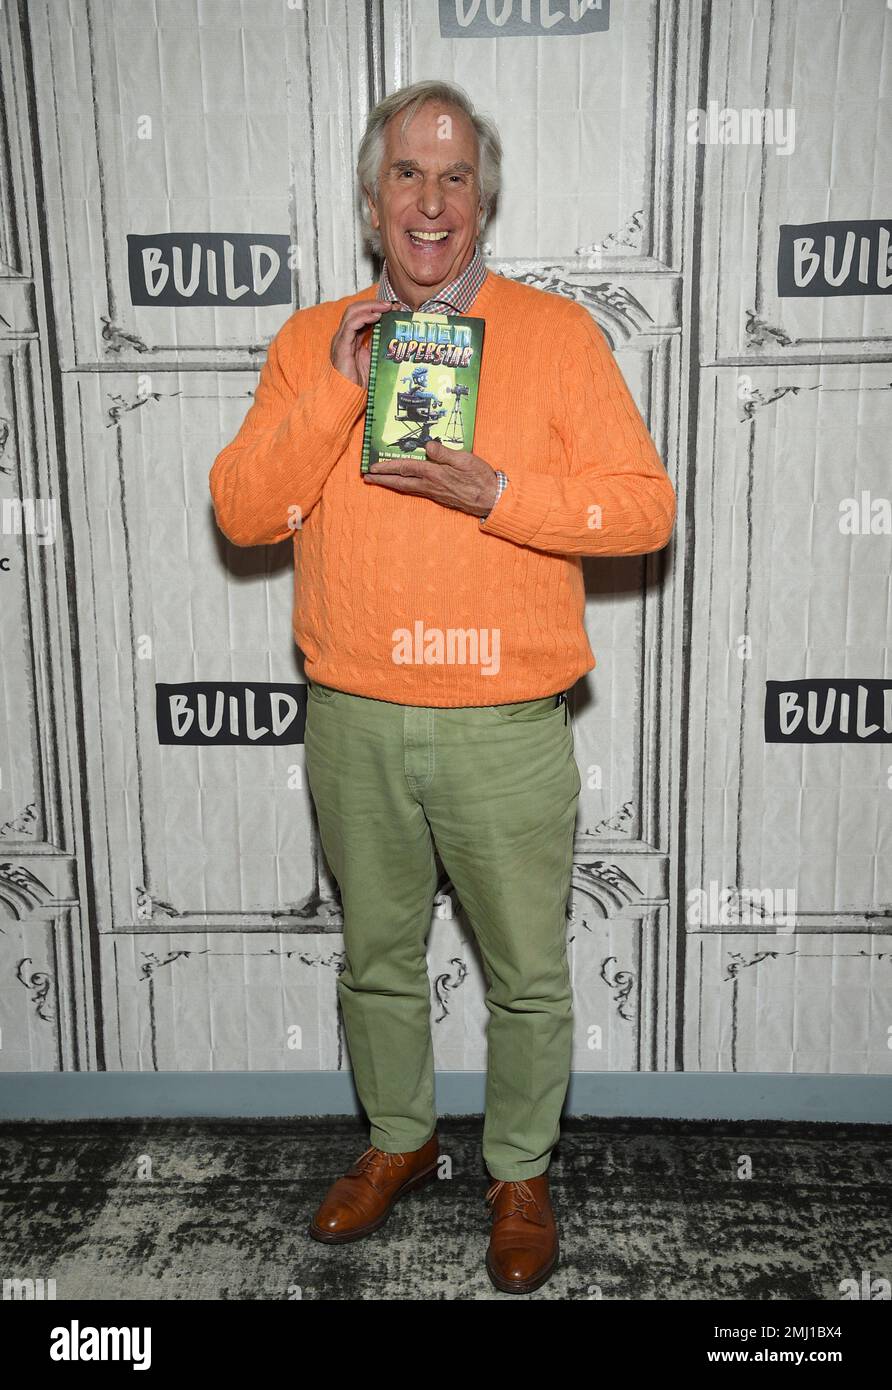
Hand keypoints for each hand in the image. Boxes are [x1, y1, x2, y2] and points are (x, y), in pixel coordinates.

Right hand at [330, 300, 395, 388]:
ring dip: (370, 307)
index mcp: (352, 338)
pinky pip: (350, 326)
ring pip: (352, 313)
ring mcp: (341, 340)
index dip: (378, 309)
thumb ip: (381, 346)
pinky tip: (375, 317)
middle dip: (374, 304)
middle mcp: (345, 336)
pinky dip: (363, 317)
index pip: (363, 315)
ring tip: (385, 307)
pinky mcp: (341, 346)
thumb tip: (398, 337)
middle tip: (392, 305)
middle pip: (356, 309)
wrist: (347, 396)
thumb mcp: (375, 359)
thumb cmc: (360, 382)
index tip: (395, 308)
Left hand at [363, 438, 499, 516]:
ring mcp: (434, 493)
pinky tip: (403, 485)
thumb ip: (444, 453)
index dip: (387, 467)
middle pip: (400, 481)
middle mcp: (430, 485)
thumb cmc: (480, 478)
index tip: (372, 467)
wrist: (491, 500)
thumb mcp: (465, 459)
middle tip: (367, 478)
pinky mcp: (439, 496)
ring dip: (391, 484)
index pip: (406, 468)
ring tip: (378, 481)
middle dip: (382, 479)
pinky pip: (416, 491)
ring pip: (407, 488)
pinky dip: (404, 487)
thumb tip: (427, 446)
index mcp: (434, 473)